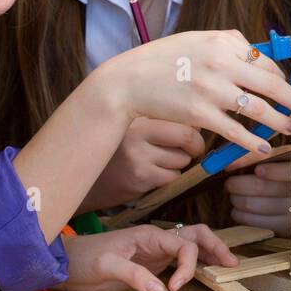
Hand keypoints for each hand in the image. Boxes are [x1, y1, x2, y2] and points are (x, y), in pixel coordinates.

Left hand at [57, 224, 235, 290]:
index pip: (182, 245)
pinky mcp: (151, 264)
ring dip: (209, 253)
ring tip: (226, 266)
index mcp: (148, 235)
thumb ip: (134, 276)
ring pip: (190, 245)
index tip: (175, 288)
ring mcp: (155, 251)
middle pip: (195, 235)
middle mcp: (156, 240)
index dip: (187, 266)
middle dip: (215, 247)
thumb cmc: (83, 260)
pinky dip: (196, 263)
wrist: (65, 264)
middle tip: (230, 264)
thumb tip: (162, 290)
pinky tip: (204, 272)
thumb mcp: (105, 267)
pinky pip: (179, 259)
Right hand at [86, 117, 206, 208]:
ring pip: (182, 159)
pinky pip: (172, 176)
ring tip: (160, 159)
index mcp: (136, 112)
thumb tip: (200, 120)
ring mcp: (138, 156)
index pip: (181, 113)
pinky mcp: (140, 178)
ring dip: (179, 162)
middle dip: (195, 145)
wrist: (89, 177)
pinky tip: (153, 173)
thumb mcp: (133, 123)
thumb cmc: (119, 147)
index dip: (194, 123)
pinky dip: (169, 177)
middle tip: (191, 148)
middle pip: (188, 136)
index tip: (193, 128)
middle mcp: (136, 131)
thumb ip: (161, 116)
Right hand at [100, 30, 290, 159]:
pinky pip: (235, 132)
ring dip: (280, 123)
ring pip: (258, 110)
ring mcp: (211, 90)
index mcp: (222, 42)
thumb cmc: (161, 60)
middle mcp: (220, 63)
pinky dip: (252, 142)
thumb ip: (227, 43)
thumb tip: (257, 52)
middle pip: (271, 84)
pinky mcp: (200, 115)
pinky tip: (262, 147)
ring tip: (290, 129)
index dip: (283, 79)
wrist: (127, 81)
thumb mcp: (196, 39)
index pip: (266, 62)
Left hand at [225, 159, 290, 238]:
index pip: (287, 171)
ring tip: (234, 195)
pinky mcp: (281, 228)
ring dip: (236, 200)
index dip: (270, 171)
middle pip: (261, 188)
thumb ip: (260, 157)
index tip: (257, 170)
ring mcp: (289, 213)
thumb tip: (229, 164)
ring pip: (253, 205)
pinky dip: (239, 214)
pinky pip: (253, 222)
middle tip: (230, 183)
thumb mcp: (284, 160)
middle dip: (238, 185)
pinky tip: (238, 208)